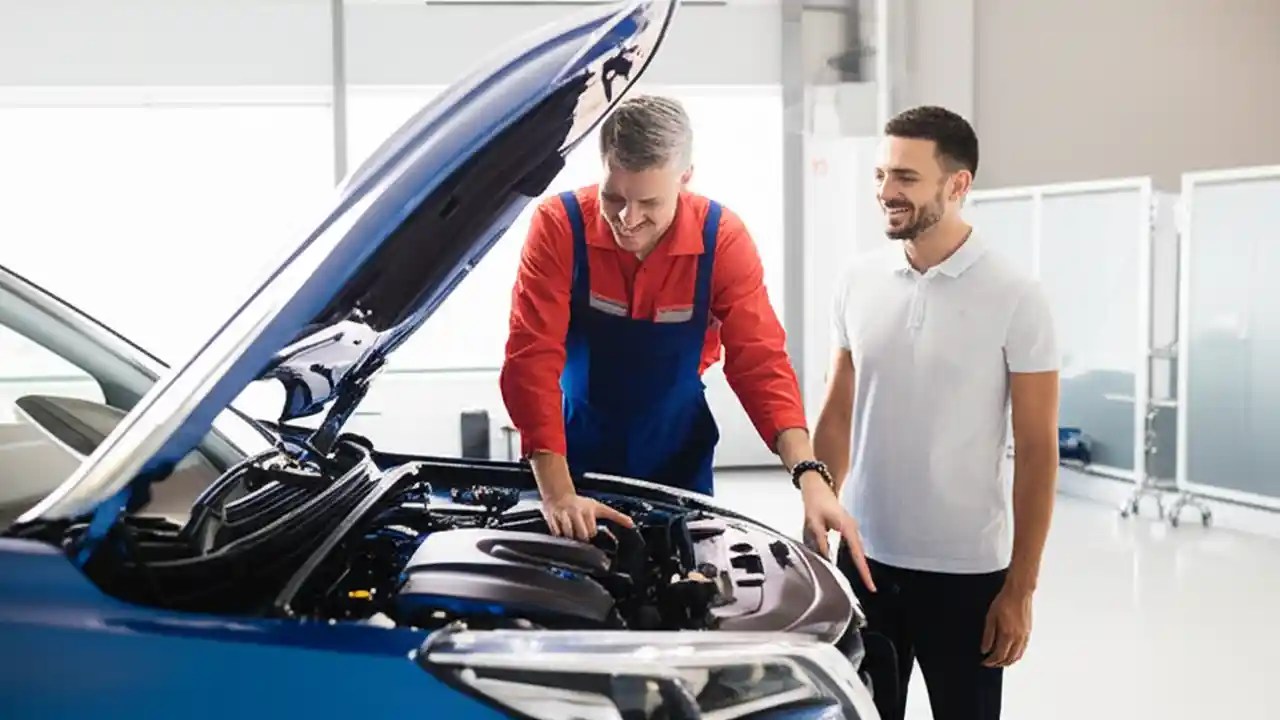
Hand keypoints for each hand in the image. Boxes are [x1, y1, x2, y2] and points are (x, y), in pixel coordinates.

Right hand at [540, 491, 633, 541]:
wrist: (559, 494)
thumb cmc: (581, 503)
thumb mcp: (600, 508)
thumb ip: (616, 516)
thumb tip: (631, 523)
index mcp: (587, 510)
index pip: (591, 531)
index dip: (591, 533)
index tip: (590, 532)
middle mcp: (575, 512)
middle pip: (580, 535)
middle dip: (581, 538)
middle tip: (580, 536)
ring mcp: (562, 516)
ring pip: (567, 535)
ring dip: (570, 538)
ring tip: (571, 536)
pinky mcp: (551, 519)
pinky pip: (556, 534)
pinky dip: (559, 536)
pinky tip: (561, 534)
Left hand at [798, 472, 875, 592]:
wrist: (816, 486)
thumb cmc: (815, 502)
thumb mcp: (814, 523)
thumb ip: (821, 541)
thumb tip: (826, 559)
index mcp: (847, 526)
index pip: (857, 553)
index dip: (863, 570)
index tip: (870, 584)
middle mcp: (852, 527)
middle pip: (860, 553)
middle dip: (865, 571)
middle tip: (870, 588)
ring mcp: (851, 527)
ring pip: (857, 550)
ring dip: (860, 565)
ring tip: (865, 581)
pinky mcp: (847, 528)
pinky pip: (853, 546)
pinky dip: (854, 557)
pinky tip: (855, 567)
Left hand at [981, 584, 1032, 666]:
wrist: (1019, 592)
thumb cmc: (1004, 601)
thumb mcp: (990, 617)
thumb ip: (988, 635)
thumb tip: (985, 649)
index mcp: (1007, 635)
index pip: (999, 656)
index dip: (991, 662)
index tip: (984, 662)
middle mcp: (1018, 638)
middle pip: (1009, 658)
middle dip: (999, 663)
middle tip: (991, 663)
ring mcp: (1025, 636)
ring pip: (1018, 656)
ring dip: (1009, 661)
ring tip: (1000, 661)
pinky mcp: (1028, 632)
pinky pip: (1023, 649)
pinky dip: (1016, 655)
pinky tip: (1011, 653)